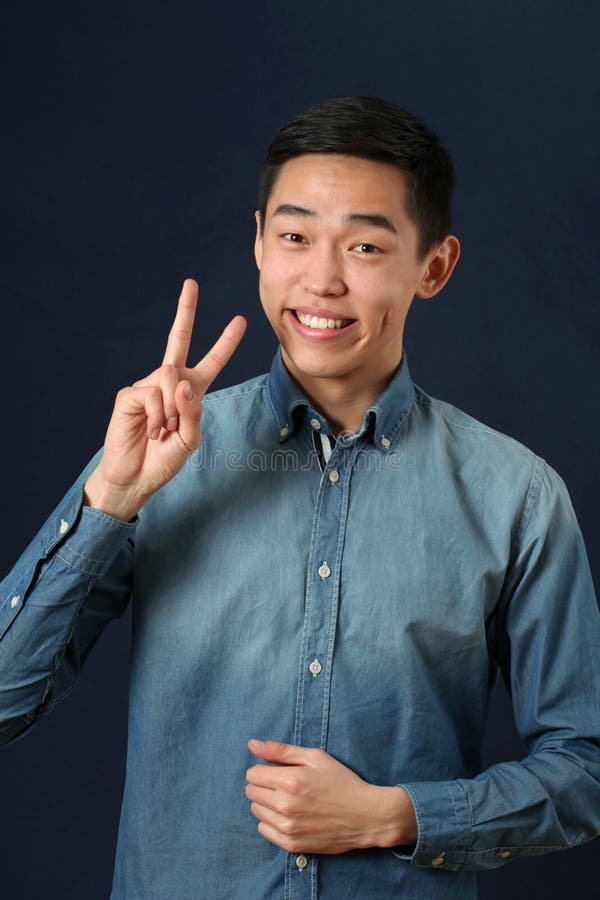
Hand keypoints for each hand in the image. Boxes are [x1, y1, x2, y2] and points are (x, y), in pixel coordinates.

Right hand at [84, 279, 245, 519]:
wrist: (136, 478)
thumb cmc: (164, 460)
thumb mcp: (191, 440)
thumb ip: (193, 411)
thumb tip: (182, 380)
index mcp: (191, 392)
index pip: (211, 362)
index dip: (225, 343)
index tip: (240, 321)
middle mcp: (169, 383)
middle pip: (178, 340)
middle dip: (186, 311)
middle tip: (191, 283)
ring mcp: (147, 386)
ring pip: (170, 377)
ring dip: (174, 409)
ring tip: (166, 431)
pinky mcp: (130, 395)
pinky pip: (153, 394)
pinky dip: (159, 416)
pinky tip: (152, 431)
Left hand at [245, 739, 416, 854]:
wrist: (365, 815)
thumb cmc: (341, 781)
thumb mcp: (315, 757)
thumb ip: (281, 750)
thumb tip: (251, 744)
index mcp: (290, 781)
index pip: (252, 775)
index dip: (263, 770)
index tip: (278, 772)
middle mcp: (285, 805)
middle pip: (251, 793)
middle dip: (263, 785)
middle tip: (284, 785)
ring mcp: (287, 827)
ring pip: (256, 811)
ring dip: (267, 803)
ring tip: (288, 800)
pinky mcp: (291, 844)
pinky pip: (264, 830)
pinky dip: (271, 821)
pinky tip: (289, 815)